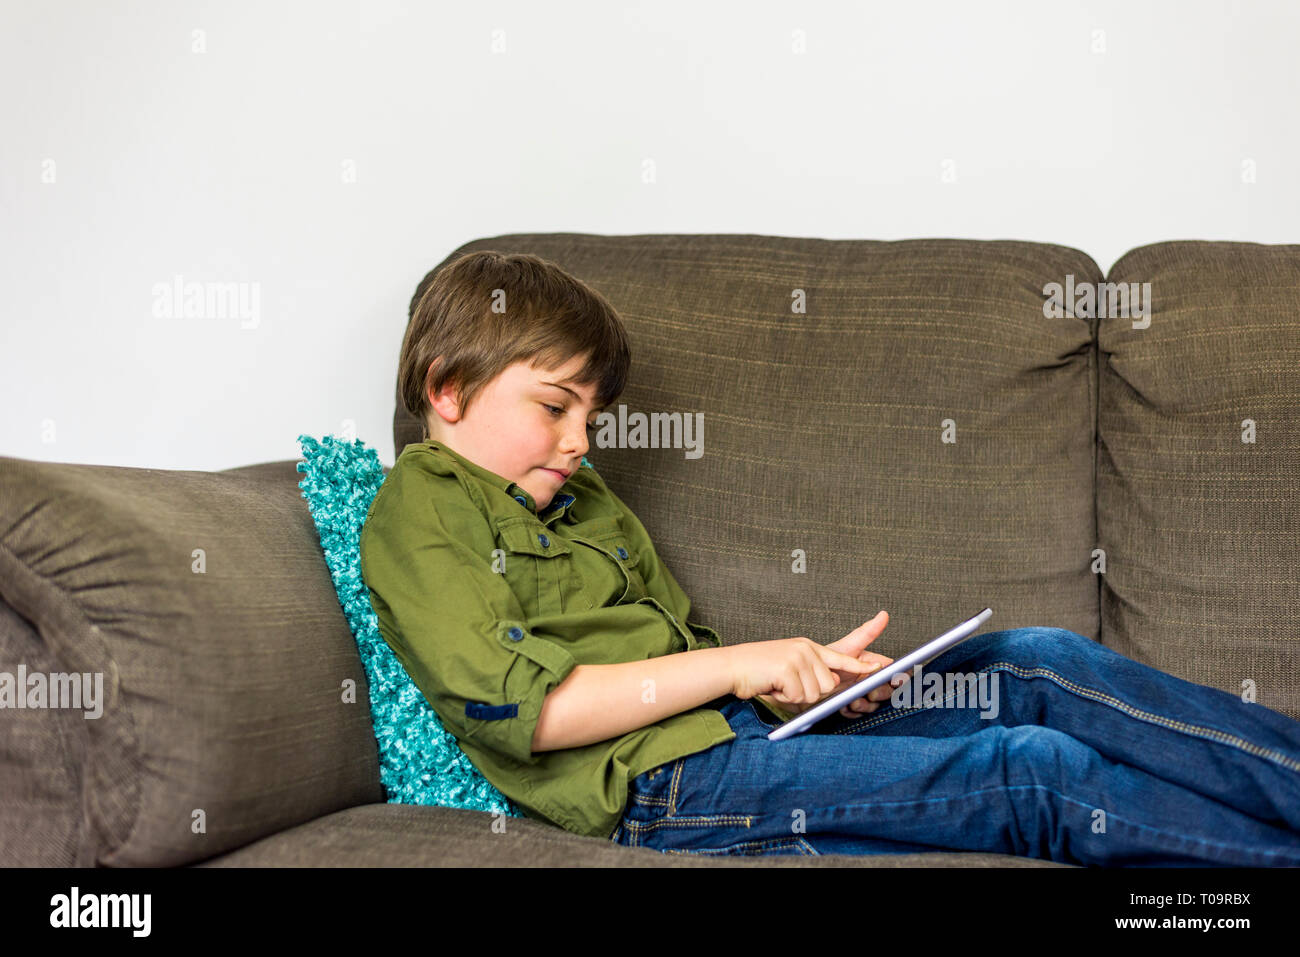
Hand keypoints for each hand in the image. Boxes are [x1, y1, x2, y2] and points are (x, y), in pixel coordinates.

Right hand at [730, 632, 879, 712]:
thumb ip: (812, 673)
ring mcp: (797, 657)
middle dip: (809, 693)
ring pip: (814, 694)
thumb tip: (833, 684)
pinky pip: (798, 696)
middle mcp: (806, 649)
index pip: (841, 657)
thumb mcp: (790, 667)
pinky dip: (784, 697)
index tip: (880, 667)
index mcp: (808, 647)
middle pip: (829, 686)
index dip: (861, 665)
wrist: (732, 666)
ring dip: (795, 697)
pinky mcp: (788, 668)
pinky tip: (772, 686)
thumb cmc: (759, 672)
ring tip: (778, 685)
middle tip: (786, 685)